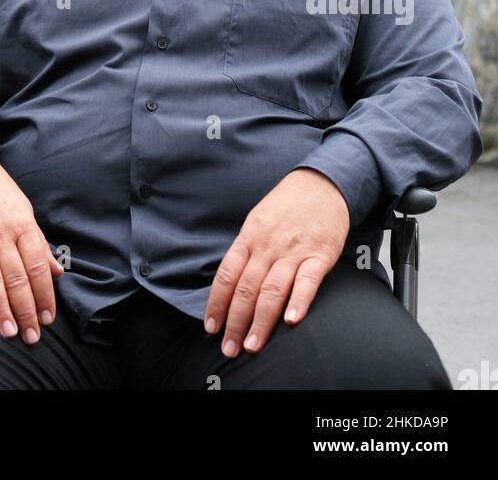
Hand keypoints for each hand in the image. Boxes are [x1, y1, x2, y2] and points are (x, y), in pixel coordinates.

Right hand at [0, 154, 64, 345]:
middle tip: (30, 335)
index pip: (38, 267)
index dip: (44, 295)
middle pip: (16, 277)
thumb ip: (39, 243)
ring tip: (8, 330)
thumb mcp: (24, 210)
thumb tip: (56, 271)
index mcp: (22, 225)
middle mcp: (0, 233)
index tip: (47, 318)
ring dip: (1, 308)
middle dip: (25, 310)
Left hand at [204, 168, 349, 357]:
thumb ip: (246, 251)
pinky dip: (298, 301)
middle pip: (246, 288)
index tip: (211, 327)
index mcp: (249, 237)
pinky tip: (291, 320)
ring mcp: (293, 250)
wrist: (321, 183)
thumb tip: (230, 285)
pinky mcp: (320, 254)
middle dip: (236, 322)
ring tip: (252, 345)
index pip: (227, 275)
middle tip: (229, 349)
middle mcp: (267, 246)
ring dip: (261, 321)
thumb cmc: (286, 206)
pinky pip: (307, 280)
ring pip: (272, 290)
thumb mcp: (257, 221)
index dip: (217, 303)